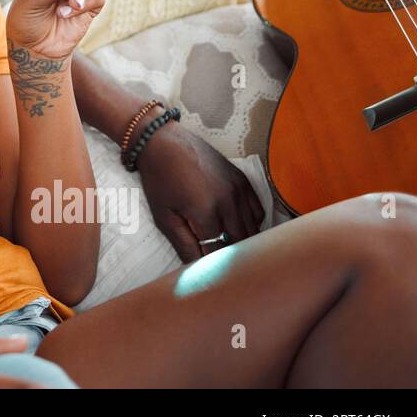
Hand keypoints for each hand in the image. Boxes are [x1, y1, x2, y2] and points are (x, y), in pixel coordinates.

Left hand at [138, 120, 264, 261]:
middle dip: (232, 257)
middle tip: (223, 266)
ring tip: (232, 250)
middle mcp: (228, 202)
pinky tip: (237, 227)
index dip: (214, 265)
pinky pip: (258, 209)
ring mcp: (239, 189)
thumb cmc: (159, 179)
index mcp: (206, 212)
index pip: (219, 252)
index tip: (210, 274)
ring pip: (253, 228)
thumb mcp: (163, 216)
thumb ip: (183, 244)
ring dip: (244, 241)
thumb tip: (196, 268)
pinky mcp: (243, 180)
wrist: (163, 142)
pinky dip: (251, 223)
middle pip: (241, 242)